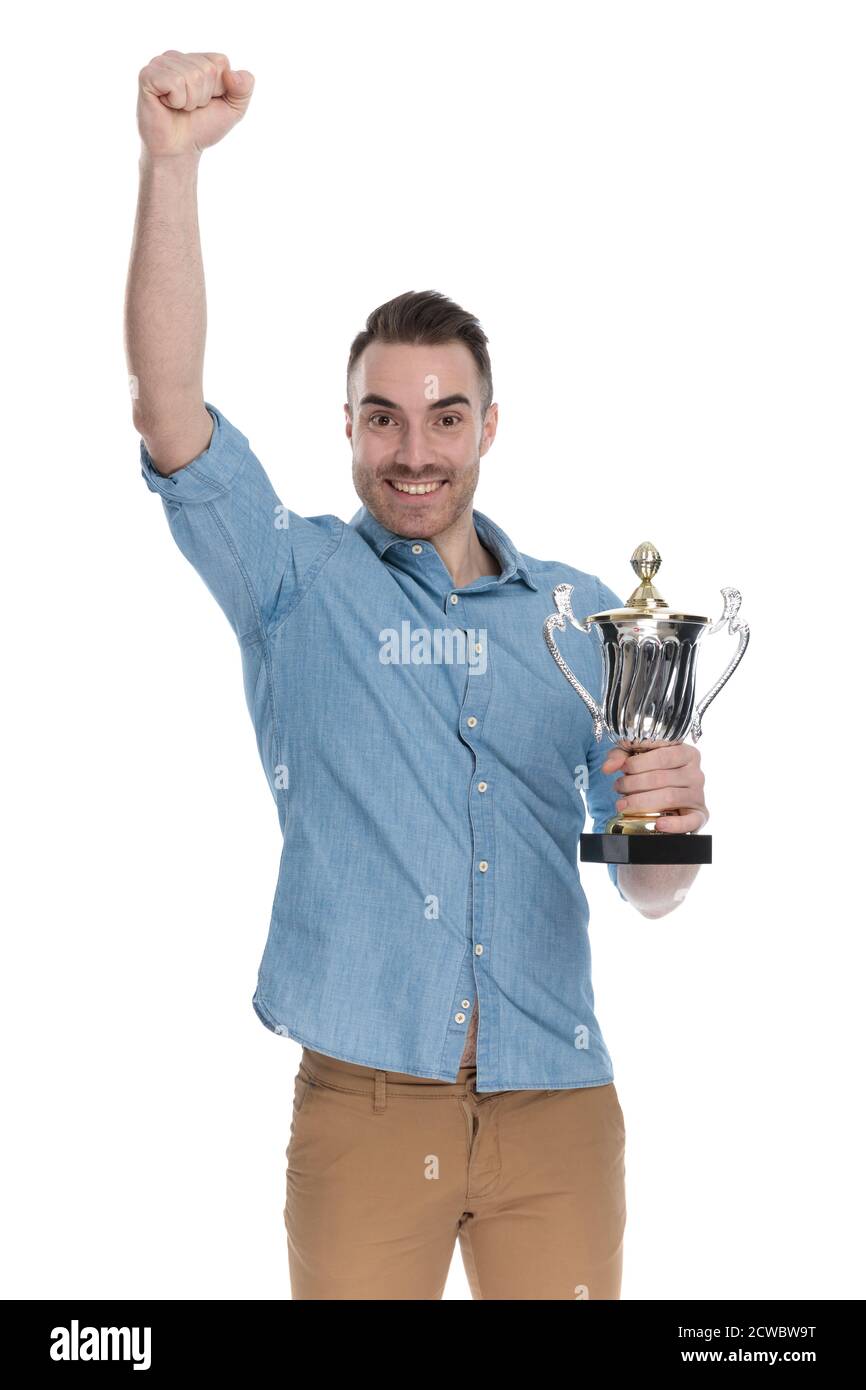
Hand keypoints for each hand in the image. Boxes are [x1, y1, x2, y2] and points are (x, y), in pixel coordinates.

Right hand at [137, 51, 254, 157]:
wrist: (179, 150)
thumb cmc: (202, 128)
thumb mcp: (233, 110)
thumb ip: (244, 89)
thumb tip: (233, 75)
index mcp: (196, 59)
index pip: (220, 61)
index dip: (220, 88)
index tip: (206, 102)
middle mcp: (177, 57)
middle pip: (206, 69)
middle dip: (204, 96)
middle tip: (190, 107)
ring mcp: (160, 63)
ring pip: (191, 76)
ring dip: (190, 101)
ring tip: (179, 107)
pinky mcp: (147, 75)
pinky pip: (174, 82)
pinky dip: (177, 101)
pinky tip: (167, 105)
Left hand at [600, 741, 707, 832]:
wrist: (670, 799)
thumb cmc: (652, 773)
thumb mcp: (636, 757)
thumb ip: (620, 756)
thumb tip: (608, 767)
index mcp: (686, 753)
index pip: (662, 755)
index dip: (638, 763)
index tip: (623, 769)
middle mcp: (696, 773)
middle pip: (661, 778)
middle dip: (633, 784)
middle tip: (618, 788)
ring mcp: (699, 795)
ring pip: (669, 797)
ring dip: (641, 802)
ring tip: (623, 804)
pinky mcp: (699, 816)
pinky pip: (690, 821)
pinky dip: (674, 824)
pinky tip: (659, 824)